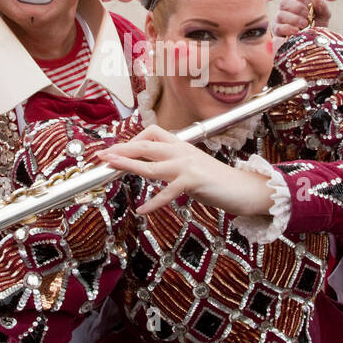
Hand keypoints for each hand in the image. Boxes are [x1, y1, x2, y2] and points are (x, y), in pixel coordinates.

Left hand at [96, 124, 272, 216]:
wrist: (241, 188)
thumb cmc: (214, 179)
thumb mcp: (189, 166)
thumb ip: (170, 164)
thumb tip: (147, 167)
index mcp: (180, 144)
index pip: (151, 133)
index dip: (131, 140)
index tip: (116, 150)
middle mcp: (181, 151)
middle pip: (145, 145)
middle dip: (121, 149)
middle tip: (102, 155)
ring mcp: (187, 165)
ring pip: (151, 164)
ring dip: (127, 165)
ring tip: (110, 166)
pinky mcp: (194, 181)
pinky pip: (168, 192)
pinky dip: (154, 202)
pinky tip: (142, 210)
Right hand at [274, 0, 330, 38]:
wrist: (315, 44)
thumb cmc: (318, 27)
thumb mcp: (324, 16)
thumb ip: (322, 5)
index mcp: (297, 1)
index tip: (308, 1)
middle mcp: (286, 9)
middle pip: (284, 2)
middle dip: (297, 8)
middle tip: (307, 14)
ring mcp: (280, 20)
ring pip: (281, 14)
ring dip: (294, 19)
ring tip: (304, 24)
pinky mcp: (277, 32)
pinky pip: (278, 28)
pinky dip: (287, 28)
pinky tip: (296, 31)